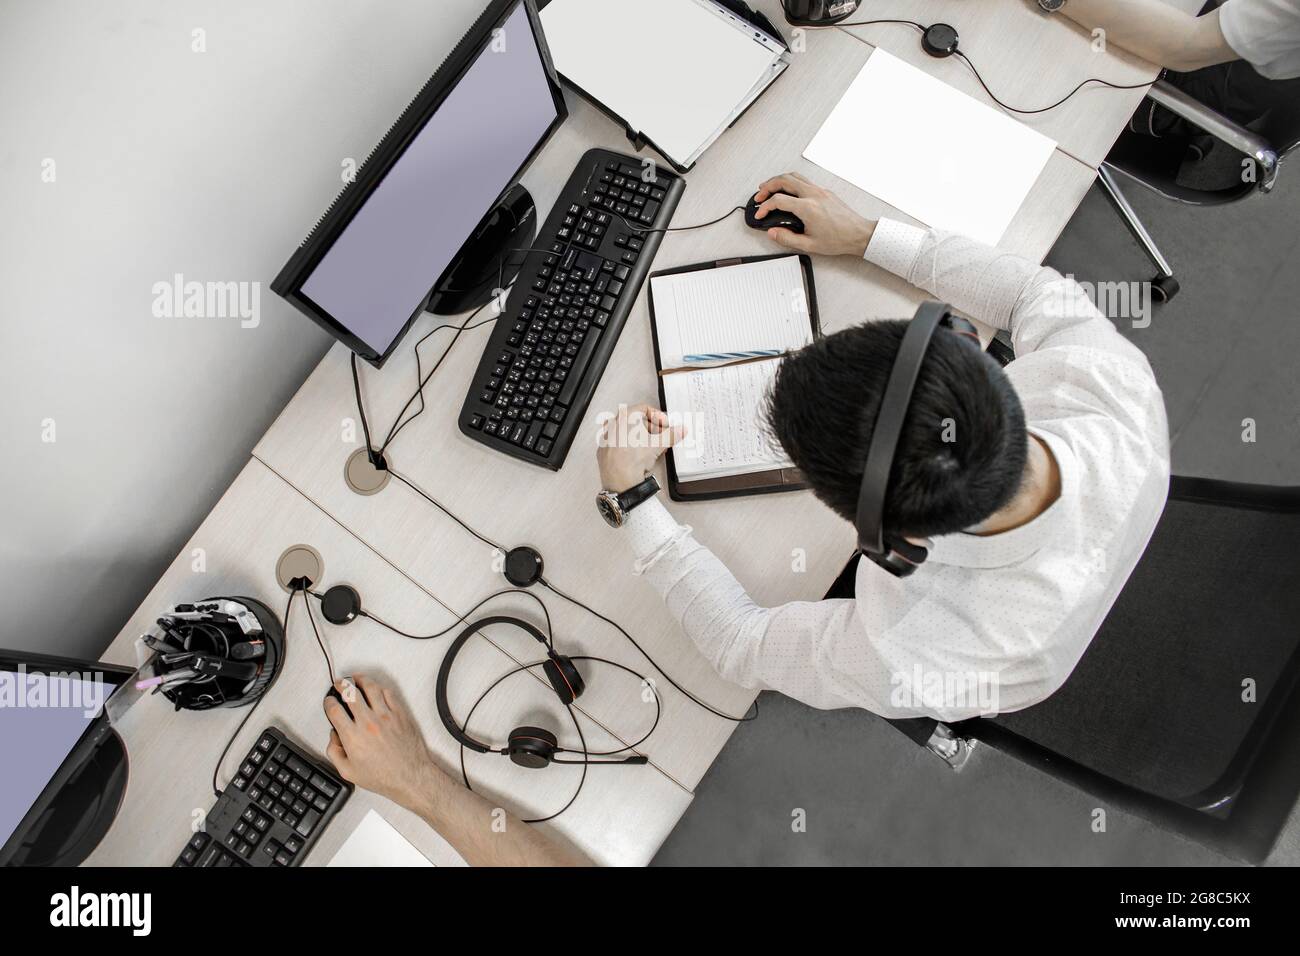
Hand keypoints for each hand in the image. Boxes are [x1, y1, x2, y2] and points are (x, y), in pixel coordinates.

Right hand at [324, 675, 441, 808]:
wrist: (409, 776)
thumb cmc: (384, 776)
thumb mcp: (348, 772)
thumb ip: (334, 753)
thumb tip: (333, 737)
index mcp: (353, 737)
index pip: (335, 710)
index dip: (328, 702)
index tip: (329, 701)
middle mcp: (368, 723)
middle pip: (350, 693)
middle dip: (341, 685)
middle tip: (339, 683)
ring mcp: (385, 716)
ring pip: (370, 688)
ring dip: (361, 679)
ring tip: (356, 678)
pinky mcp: (400, 714)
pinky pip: (388, 693)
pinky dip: (379, 688)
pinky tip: (376, 689)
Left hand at [597, 403, 684, 492]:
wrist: (620, 481)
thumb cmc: (634, 459)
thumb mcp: (659, 444)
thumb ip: (672, 434)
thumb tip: (680, 430)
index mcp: (625, 417)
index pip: (644, 408)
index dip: (658, 416)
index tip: (665, 425)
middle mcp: (612, 424)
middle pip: (635, 419)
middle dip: (651, 427)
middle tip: (660, 436)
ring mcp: (606, 437)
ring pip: (625, 431)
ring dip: (639, 436)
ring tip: (649, 446)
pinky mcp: (603, 450)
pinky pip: (617, 443)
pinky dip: (627, 445)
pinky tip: (636, 455)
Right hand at [752, 172, 875, 256]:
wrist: (859, 234)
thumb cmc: (839, 240)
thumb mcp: (809, 245)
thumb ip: (787, 238)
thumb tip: (773, 232)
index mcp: (808, 208)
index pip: (778, 200)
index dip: (764, 207)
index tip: (760, 214)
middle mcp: (813, 194)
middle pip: (784, 180)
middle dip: (767, 186)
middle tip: (759, 195)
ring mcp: (820, 190)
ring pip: (794, 176)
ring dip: (779, 180)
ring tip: (769, 187)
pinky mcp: (825, 191)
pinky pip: (804, 180)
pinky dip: (791, 182)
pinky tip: (788, 191)